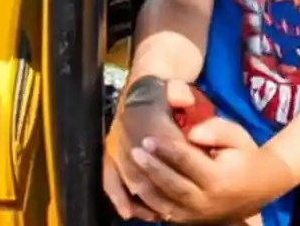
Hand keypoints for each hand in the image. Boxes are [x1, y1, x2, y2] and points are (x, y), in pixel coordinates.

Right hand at [103, 78, 187, 220]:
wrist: (141, 89)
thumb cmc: (164, 93)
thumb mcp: (175, 87)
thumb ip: (181, 93)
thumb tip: (184, 100)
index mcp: (144, 115)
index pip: (161, 143)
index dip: (175, 159)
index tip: (190, 177)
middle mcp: (126, 133)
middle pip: (142, 166)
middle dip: (159, 187)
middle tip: (175, 206)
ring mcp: (115, 145)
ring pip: (126, 177)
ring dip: (141, 199)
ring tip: (157, 215)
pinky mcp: (108, 154)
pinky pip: (109, 179)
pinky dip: (119, 198)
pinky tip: (129, 213)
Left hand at [128, 117, 273, 223]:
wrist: (260, 185)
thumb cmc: (245, 154)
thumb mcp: (237, 135)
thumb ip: (215, 130)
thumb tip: (190, 132)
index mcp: (219, 178)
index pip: (187, 161)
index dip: (166, 149)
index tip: (149, 137)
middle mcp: (207, 201)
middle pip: (173, 184)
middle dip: (152, 167)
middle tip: (135, 151)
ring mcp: (198, 215)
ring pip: (165, 203)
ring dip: (146, 186)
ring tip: (133, 167)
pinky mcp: (191, 221)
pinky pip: (165, 214)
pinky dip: (149, 202)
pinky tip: (138, 186)